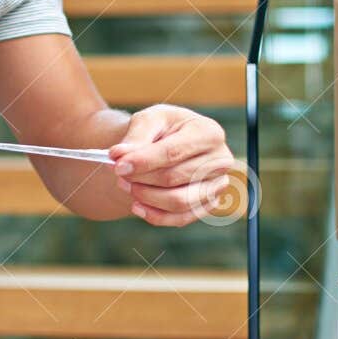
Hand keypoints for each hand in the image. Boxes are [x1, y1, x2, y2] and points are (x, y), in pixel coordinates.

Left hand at [107, 104, 237, 226]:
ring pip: (178, 201)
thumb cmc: (161, 128)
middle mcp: (220, 160)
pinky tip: (136, 206)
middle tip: (117, 174)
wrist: (168, 142)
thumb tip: (118, 156)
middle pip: (173, 178)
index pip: (173, 153)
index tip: (117, 166)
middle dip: (140, 178)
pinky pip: (181, 218)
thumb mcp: (148, 120)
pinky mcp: (208, 204)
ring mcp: (217, 185)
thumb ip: (135, 137)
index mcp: (208, 132)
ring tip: (125, 185)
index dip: (143, 162)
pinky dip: (155, 215)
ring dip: (146, 197)